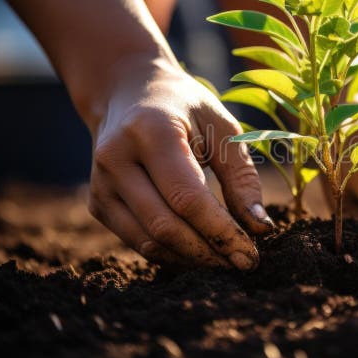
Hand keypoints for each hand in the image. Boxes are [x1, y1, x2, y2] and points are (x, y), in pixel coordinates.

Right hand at [86, 55, 272, 269]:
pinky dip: (172, 254)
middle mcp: (116, 158)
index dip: (221, 232)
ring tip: (227, 261)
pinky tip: (200, 252)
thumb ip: (241, 177)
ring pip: (149, 242)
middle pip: (165, 225)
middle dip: (209, 252)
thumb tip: (260, 229)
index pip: (187, 197)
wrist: (129, 92)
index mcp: (150, 131)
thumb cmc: (185, 109)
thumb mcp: (222, 127)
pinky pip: (138, 241)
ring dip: (192, 260)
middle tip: (245, 264)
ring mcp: (100, 183)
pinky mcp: (98, 203)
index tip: (251, 255)